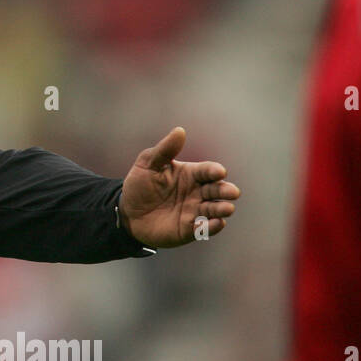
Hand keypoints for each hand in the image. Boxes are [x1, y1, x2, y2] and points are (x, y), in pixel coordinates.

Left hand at [118, 127, 239, 248]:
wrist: (128, 213)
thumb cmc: (140, 186)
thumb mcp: (147, 165)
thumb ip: (164, 150)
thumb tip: (180, 131)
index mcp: (190, 174)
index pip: (207, 171)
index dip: (214, 171)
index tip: (219, 171)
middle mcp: (197, 192)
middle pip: (216, 190)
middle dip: (226, 191)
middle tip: (232, 192)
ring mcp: (195, 211)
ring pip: (215, 209)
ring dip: (222, 209)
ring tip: (227, 208)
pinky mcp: (189, 229)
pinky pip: (204, 228)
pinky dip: (212, 226)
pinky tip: (217, 223)